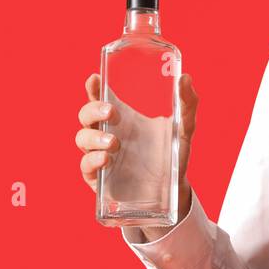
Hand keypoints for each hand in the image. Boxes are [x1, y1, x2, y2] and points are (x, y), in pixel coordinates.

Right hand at [75, 71, 198, 217]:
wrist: (174, 190)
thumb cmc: (173, 154)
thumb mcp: (184, 128)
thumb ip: (187, 103)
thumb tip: (185, 78)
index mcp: (124, 119)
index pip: (100, 98)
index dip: (93, 88)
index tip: (95, 78)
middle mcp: (108, 134)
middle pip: (86, 115)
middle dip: (93, 110)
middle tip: (112, 113)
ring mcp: (101, 155)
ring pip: (82, 139)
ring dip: (93, 137)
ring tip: (114, 143)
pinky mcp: (100, 179)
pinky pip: (86, 166)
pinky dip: (92, 160)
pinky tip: (106, 159)